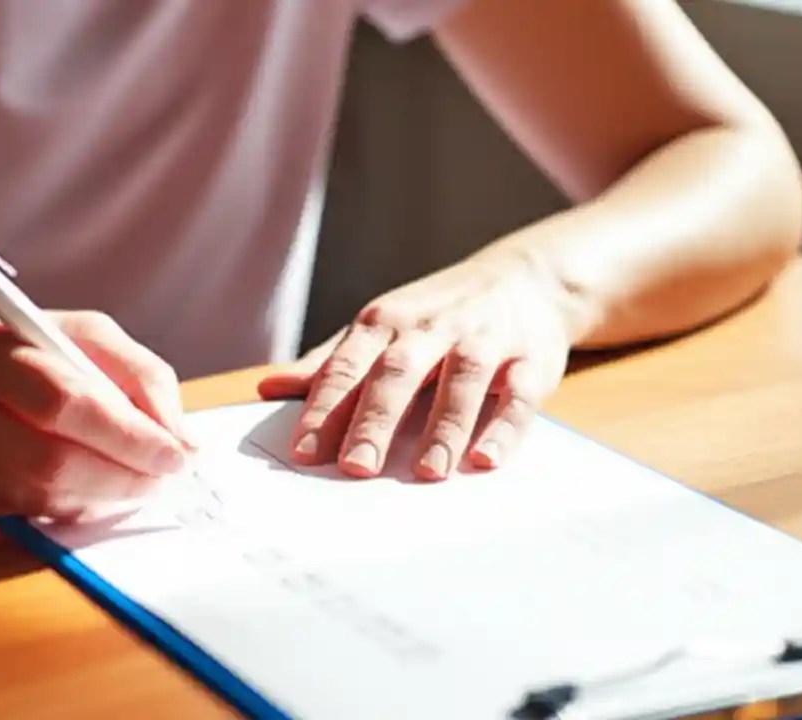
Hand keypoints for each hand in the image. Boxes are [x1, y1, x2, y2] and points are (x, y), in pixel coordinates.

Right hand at [0, 308, 189, 519]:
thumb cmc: (15, 344)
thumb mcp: (80, 332)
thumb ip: (137, 374)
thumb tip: (181, 439)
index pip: (62, 400)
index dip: (127, 435)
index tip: (176, 453)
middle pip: (49, 460)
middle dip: (124, 476)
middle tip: (167, 476)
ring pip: (40, 496)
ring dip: (106, 498)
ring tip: (143, 483)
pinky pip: (27, 513)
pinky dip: (77, 507)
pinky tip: (99, 490)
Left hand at [260, 247, 574, 479]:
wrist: (525, 277)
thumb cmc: (437, 314)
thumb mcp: (381, 327)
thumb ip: (329, 363)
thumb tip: (270, 389)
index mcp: (385, 322)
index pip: (348, 368)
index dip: (325, 409)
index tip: (304, 452)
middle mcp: (431, 329)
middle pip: (398, 374)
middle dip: (375, 420)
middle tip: (355, 468)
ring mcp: (483, 342)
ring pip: (462, 383)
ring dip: (444, 427)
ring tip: (427, 473)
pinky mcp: (531, 360)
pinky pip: (519, 395)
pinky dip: (504, 427)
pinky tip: (486, 459)